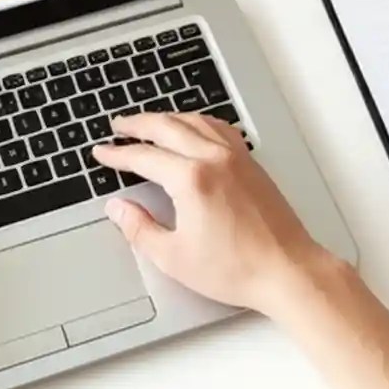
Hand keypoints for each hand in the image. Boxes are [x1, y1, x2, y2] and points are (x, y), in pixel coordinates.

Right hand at [92, 113, 330, 315]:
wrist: (286, 270)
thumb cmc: (237, 268)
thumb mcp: (174, 257)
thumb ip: (140, 229)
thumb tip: (119, 209)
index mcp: (191, 180)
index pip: (143, 156)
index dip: (118, 154)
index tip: (102, 152)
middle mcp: (214, 159)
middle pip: (167, 127)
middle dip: (137, 124)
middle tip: (118, 126)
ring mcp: (236, 158)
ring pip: (194, 121)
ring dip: (167, 117)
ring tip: (149, 122)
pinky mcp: (252, 164)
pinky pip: (219, 128)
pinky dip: (199, 122)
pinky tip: (194, 127)